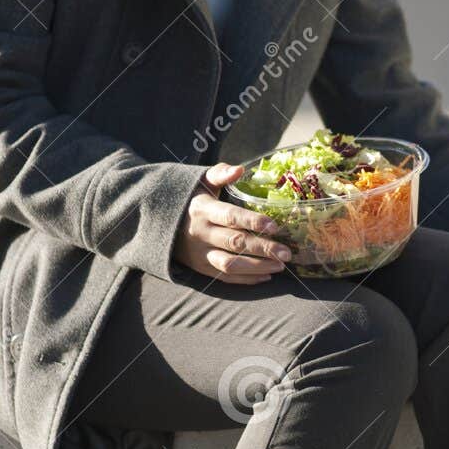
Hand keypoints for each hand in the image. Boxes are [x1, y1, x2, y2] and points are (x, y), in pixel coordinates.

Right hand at [172, 162, 292, 284]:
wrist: (161, 223)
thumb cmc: (192, 199)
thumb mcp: (202, 182)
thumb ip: (220, 174)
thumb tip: (239, 169)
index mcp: (203, 210)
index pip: (230, 217)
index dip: (253, 222)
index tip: (275, 227)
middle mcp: (202, 233)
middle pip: (235, 243)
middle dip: (263, 249)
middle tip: (287, 253)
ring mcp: (201, 253)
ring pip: (230, 265)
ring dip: (257, 267)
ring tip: (280, 266)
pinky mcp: (202, 268)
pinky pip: (225, 277)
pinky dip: (246, 279)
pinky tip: (266, 276)